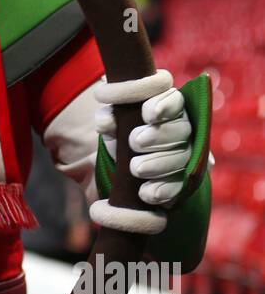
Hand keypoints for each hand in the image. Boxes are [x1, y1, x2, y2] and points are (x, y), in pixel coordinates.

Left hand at [95, 76, 191, 205]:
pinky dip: (164, 190)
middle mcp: (182, 129)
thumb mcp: (112, 124)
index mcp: (167, 107)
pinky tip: (146, 193)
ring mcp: (187, 155)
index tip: (148, 114)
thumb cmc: (120, 132)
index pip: (174, 101)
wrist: (121, 162)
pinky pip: (180, 186)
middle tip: (136, 142)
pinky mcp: (184, 181)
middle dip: (159, 136)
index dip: (165, 105)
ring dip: (160, 164)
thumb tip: (105, 122)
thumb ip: (109, 119)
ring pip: (183, 158)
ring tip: (136, 169)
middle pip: (182, 130)